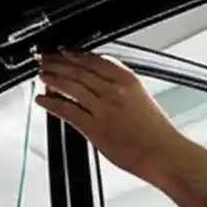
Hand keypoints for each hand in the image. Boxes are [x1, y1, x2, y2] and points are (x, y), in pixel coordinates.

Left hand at [34, 49, 184, 179]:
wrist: (164, 154)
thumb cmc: (157, 133)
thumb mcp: (142, 99)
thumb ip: (121, 89)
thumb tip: (100, 85)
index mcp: (128, 80)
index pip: (95, 60)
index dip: (76, 54)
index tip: (65, 51)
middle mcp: (114, 90)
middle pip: (79, 70)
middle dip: (58, 63)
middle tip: (46, 60)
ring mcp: (103, 108)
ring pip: (70, 86)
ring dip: (52, 79)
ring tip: (42, 75)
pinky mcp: (94, 128)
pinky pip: (67, 110)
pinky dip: (51, 103)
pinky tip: (42, 100)